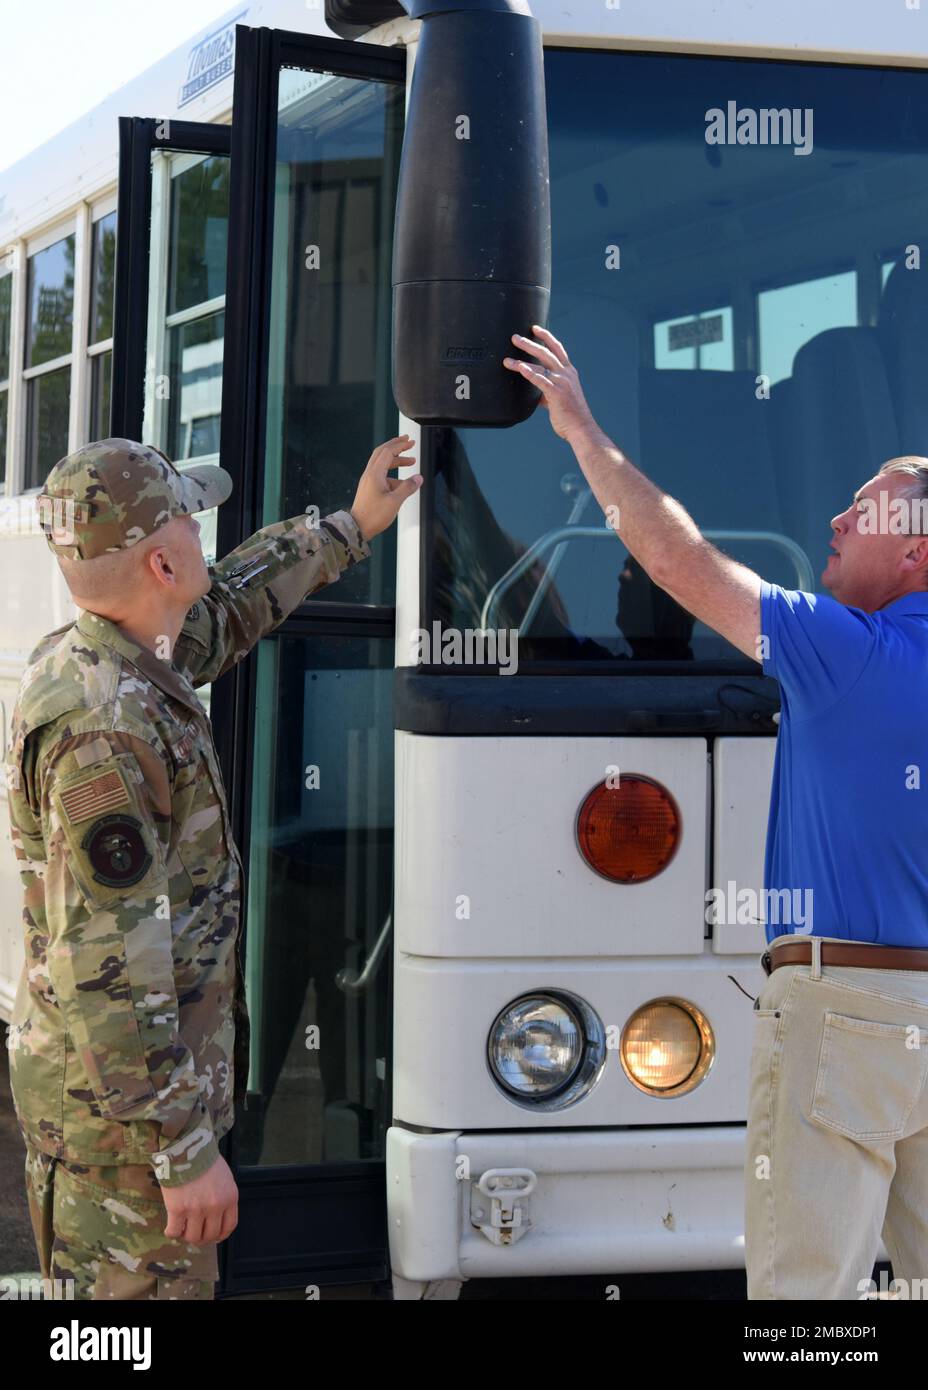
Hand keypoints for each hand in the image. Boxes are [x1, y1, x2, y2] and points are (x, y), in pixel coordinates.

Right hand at [161, 1152, 238, 1245]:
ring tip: (182, 1228)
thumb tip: (215, 1217)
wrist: (186, 1147)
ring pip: (193, 1237)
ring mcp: (196, 1209)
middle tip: (194, 1232)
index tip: (213, 1236)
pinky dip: (172, 1232)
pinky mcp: (178, 1209)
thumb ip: (223, 1197)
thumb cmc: (204, 1159)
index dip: (220, 1235)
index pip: (229, 1226)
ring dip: (187, 1236)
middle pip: (210, 1235)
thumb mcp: (224, 1177)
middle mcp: (215, 1206)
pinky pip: (174, 1232)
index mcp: (230, 1198)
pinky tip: (171, 1226)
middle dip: (202, 1238)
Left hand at [349, 435, 422, 542]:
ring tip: (411, 462)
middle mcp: (370, 474)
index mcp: (375, 474)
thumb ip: (407, 487)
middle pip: (382, 453)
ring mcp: (369, 481)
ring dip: (397, 461)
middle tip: (408, 442)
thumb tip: (418, 478)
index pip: (388, 452)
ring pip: (383, 464)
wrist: (357, 527)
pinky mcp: (369, 488)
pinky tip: (403, 484)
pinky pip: (382, 476)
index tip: (410, 441)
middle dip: (396, 446)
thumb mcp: (394, 501)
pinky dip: (394, 475)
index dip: (400, 445)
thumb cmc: (373, 516)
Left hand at [503, 325, 600, 443]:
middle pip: (546, 352)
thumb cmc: (571, 416)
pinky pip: (540, 379)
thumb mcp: (560, 399)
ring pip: (540, 365)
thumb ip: (548, 392)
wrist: (581, 429)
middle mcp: (567, 374)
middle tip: (515, 338)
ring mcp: (562, 382)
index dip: (546, 337)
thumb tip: (537, 393)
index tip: (535, 328)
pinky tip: (519, 368)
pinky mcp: (556, 393)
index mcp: (569, 373)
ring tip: (507, 360)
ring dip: (521, 361)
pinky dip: (529, 372)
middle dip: (530, 343)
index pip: (558, 349)